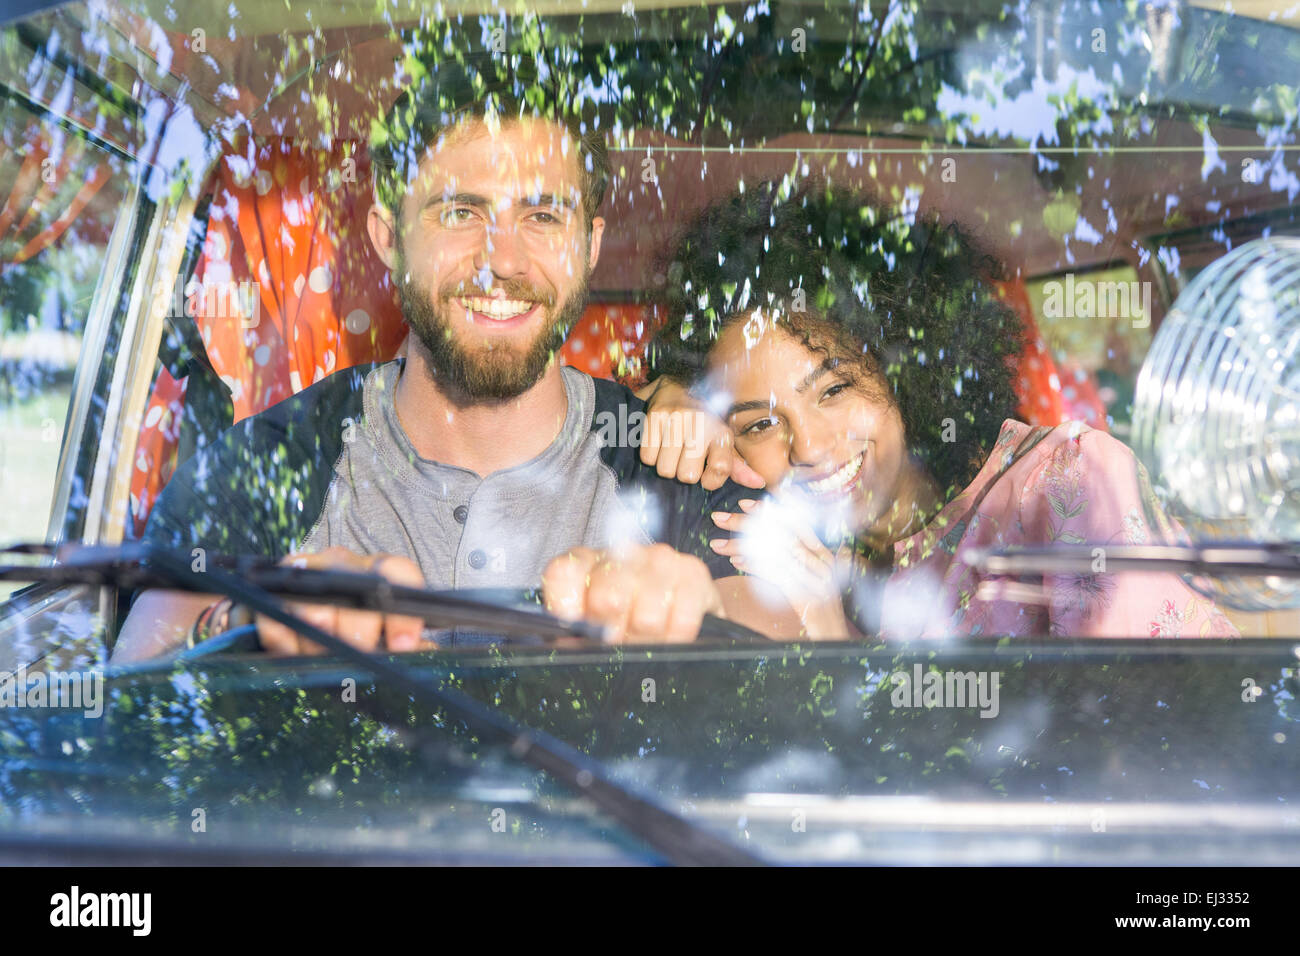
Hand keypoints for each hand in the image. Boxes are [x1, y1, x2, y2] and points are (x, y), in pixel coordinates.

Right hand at [256, 547, 428, 655]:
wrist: (303, 616)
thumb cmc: (356, 628)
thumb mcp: (385, 632)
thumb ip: (406, 643)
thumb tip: (425, 654)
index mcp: (381, 573)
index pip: (399, 575)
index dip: (402, 613)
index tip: (403, 645)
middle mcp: (346, 564)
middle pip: (353, 589)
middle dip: (356, 630)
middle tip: (357, 654)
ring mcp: (308, 568)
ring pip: (314, 600)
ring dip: (317, 635)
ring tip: (321, 656)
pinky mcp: (275, 582)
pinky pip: (276, 608)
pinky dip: (282, 636)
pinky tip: (290, 652)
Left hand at [541, 543, 723, 642]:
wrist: (678, 610)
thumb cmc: (625, 621)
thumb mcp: (591, 627)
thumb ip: (574, 634)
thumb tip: (570, 646)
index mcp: (586, 562)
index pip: (563, 572)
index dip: (566, 606)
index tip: (575, 628)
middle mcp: (622, 552)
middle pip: (607, 599)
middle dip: (613, 634)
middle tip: (619, 643)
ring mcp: (659, 558)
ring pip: (647, 617)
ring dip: (647, 639)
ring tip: (647, 640)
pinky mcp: (693, 572)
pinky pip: (682, 620)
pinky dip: (676, 638)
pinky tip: (671, 635)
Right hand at [639, 378, 764, 490]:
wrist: (681, 386)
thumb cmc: (705, 424)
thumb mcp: (723, 442)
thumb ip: (738, 467)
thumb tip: (758, 483)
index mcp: (722, 431)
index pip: (720, 470)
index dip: (711, 481)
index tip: (706, 478)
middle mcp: (702, 423)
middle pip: (687, 475)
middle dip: (684, 473)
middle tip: (685, 459)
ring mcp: (677, 418)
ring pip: (665, 469)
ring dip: (666, 466)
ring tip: (672, 451)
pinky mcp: (655, 416)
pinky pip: (648, 456)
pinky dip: (652, 456)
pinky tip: (660, 444)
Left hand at [708, 499, 851, 639]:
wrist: (835, 640)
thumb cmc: (828, 612)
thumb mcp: (830, 582)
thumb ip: (830, 562)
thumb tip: (832, 547)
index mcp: (825, 555)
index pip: (794, 523)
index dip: (768, 511)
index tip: (744, 503)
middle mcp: (820, 562)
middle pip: (776, 534)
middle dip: (745, 524)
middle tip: (719, 517)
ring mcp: (812, 579)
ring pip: (770, 553)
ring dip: (741, 546)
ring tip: (718, 543)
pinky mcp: (803, 596)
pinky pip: (773, 576)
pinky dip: (753, 567)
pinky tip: (735, 562)